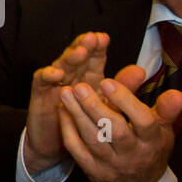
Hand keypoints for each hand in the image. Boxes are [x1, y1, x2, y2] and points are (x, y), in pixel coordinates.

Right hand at [24, 31, 109, 173]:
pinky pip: (42, 81)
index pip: (93, 56)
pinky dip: (48, 75)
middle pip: (78, 56)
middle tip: (93, 38)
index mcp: (88, 75)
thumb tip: (141, 71)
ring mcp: (54, 82)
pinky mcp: (40, 93)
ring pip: (62, 65)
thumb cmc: (82, 122)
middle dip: (85, 46)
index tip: (105, 38)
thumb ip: (123, 87)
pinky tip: (57, 74)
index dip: (98, 47)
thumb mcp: (106, 105)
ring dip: (71, 58)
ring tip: (81, 52)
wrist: (55, 143)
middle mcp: (71, 74)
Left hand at [56, 70, 181, 181]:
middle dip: (95, 107)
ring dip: (77, 115)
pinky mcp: (93, 170)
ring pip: (93, 139)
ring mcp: (111, 164)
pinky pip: (77, 150)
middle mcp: (132, 155)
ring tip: (66, 92)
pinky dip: (68, 130)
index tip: (107, 81)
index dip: (126, 101)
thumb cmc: (150, 148)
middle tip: (80, 86)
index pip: (143, 122)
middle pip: (114, 131)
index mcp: (152, 142)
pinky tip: (63, 110)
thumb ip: (165, 110)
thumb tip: (176, 94)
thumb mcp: (162, 129)